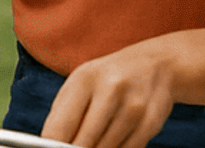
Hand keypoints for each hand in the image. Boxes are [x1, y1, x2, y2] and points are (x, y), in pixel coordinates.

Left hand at [40, 42, 177, 147]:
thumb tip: (50, 146)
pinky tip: (112, 140)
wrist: (153, 65)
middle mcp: (110, 91)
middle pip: (82, 143)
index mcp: (84, 80)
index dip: (52, 146)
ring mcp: (134, 108)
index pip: (59, 128)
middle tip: (74, 145)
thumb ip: (61, 116)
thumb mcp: (78, 86)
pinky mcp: (151, 123)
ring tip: (93, 140)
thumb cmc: (106, 79)